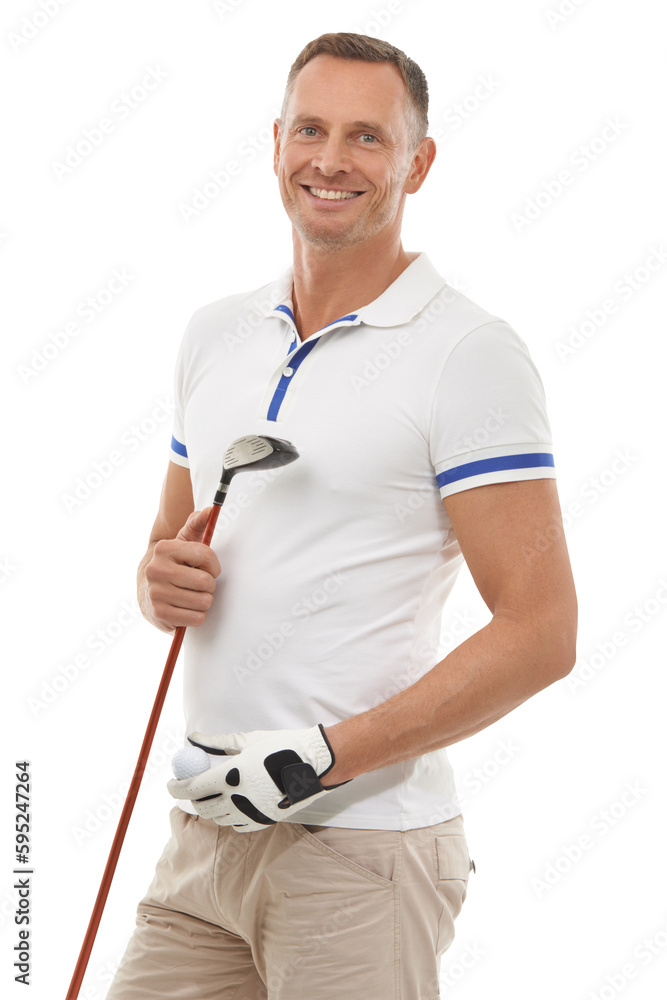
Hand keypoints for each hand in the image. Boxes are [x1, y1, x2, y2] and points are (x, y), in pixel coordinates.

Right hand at [143, 509, 221, 630]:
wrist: (148, 591)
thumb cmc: (175, 564)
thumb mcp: (183, 542)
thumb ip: (197, 524)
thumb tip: (210, 510)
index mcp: (164, 549)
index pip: (205, 555)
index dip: (214, 565)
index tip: (210, 569)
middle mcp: (156, 570)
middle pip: (206, 582)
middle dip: (209, 585)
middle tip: (200, 585)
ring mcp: (156, 593)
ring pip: (204, 601)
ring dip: (204, 601)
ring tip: (193, 595)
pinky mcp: (159, 614)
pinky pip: (197, 619)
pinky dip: (198, 616)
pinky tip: (188, 609)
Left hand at [167, 725, 348, 831]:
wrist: (316, 763)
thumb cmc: (282, 745)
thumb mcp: (248, 740)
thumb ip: (217, 741)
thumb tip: (193, 738)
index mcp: (233, 775)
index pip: (193, 787)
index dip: (177, 787)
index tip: (171, 782)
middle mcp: (240, 798)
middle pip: (202, 806)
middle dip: (192, 797)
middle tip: (192, 786)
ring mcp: (253, 813)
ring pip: (218, 818)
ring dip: (210, 807)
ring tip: (214, 792)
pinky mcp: (265, 821)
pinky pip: (237, 825)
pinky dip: (229, 816)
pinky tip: (233, 803)